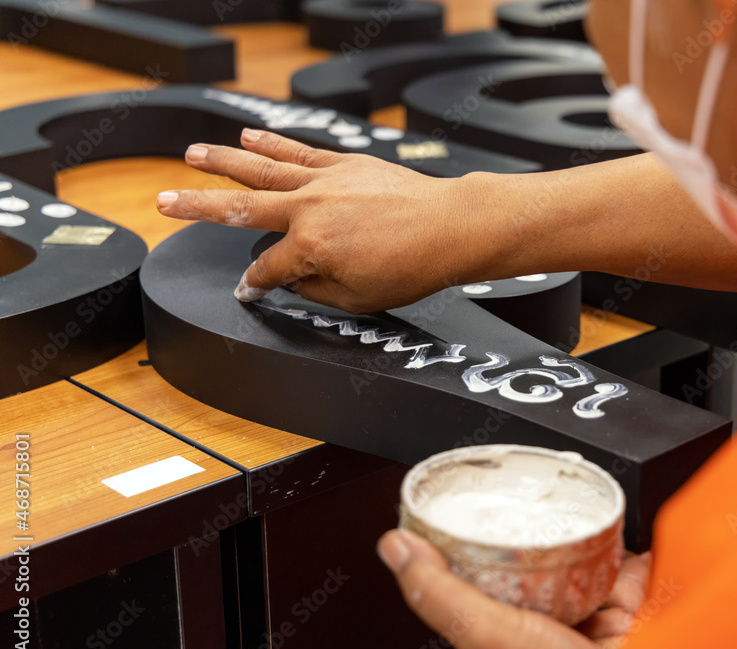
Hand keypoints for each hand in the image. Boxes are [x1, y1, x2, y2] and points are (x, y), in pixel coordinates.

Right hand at [156, 129, 499, 312]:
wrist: (449, 228)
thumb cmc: (411, 266)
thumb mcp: (358, 298)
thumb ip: (317, 289)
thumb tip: (294, 280)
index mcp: (310, 249)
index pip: (267, 270)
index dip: (254, 286)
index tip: (248, 292)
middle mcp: (309, 209)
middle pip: (241, 209)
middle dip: (198, 207)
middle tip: (163, 201)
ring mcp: (324, 181)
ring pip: (262, 169)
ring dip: (222, 162)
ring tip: (190, 156)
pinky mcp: (344, 164)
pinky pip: (298, 152)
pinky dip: (271, 144)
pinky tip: (248, 138)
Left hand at [377, 529, 649, 648]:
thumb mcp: (485, 634)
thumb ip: (439, 592)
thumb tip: (393, 547)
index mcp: (505, 643)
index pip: (482, 590)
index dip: (475, 556)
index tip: (470, 517)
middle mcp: (547, 636)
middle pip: (538, 574)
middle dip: (537, 541)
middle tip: (531, 505)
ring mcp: (591, 626)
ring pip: (584, 569)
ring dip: (586, 541)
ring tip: (577, 508)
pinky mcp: (632, 617)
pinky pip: (629, 574)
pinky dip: (630, 554)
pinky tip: (623, 530)